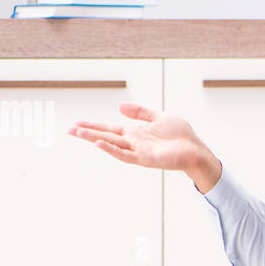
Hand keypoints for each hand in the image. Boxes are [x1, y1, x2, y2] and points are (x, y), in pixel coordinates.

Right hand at [69, 103, 221, 189]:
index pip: (109, 129)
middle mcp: (133, 143)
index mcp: (135, 134)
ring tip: (78, 134)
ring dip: (94, 140)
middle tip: (68, 129)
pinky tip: (100, 143)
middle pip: (106, 136)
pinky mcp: (145, 159)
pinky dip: (112, 149)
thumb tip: (119, 106)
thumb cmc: (181, 136)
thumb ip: (140, 112)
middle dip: (87, 133)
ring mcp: (138, 152)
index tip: (76, 123)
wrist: (196, 149)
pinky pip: (125, 155)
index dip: (93, 126)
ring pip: (111, 145)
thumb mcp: (159, 117)